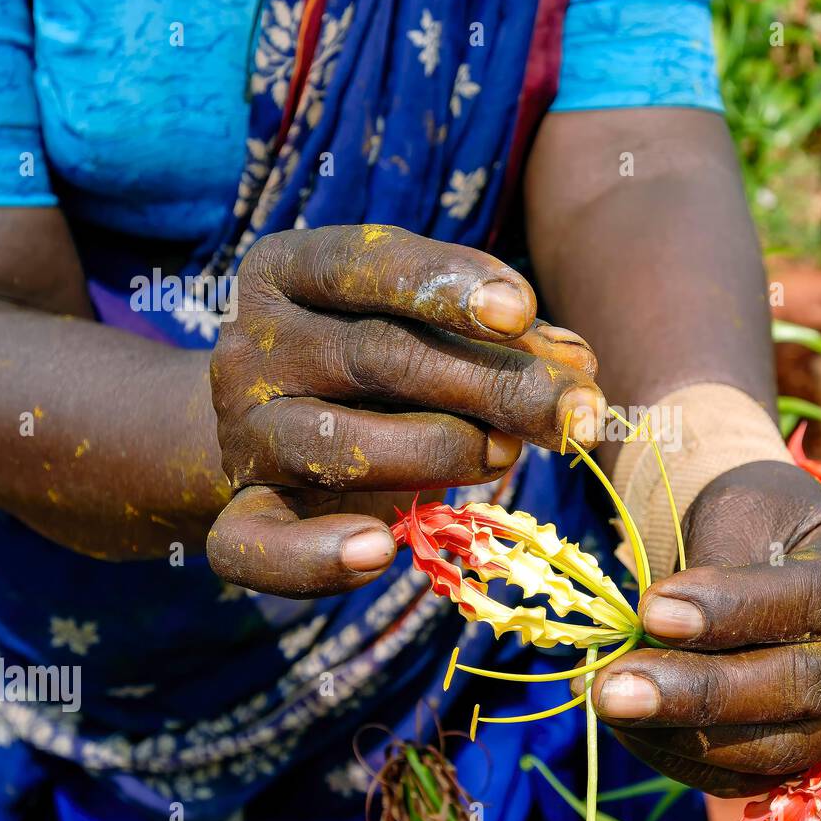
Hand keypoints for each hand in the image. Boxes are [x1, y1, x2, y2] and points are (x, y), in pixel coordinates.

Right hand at [207, 225, 602, 597]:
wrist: (286, 429)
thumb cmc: (385, 367)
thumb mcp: (436, 330)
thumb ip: (504, 340)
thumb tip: (578, 365)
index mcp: (289, 271)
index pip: (364, 264)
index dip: (444, 283)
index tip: (520, 308)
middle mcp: (252, 347)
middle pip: (376, 357)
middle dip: (492, 385)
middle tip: (577, 413)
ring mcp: (242, 434)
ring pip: (339, 445)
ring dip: (442, 452)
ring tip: (505, 456)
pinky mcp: (243, 512)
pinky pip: (258, 547)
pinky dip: (317, 557)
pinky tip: (379, 552)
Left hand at [580, 461, 820, 795]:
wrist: (783, 550)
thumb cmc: (762, 519)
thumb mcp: (746, 513)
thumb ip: (719, 570)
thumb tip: (656, 633)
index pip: (820, 598)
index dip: (735, 611)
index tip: (651, 609)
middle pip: (807, 686)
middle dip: (702, 691)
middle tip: (614, 686)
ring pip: (785, 746)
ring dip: (689, 733)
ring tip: (613, 703)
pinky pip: (760, 776)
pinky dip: (690, 758)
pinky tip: (633, 729)